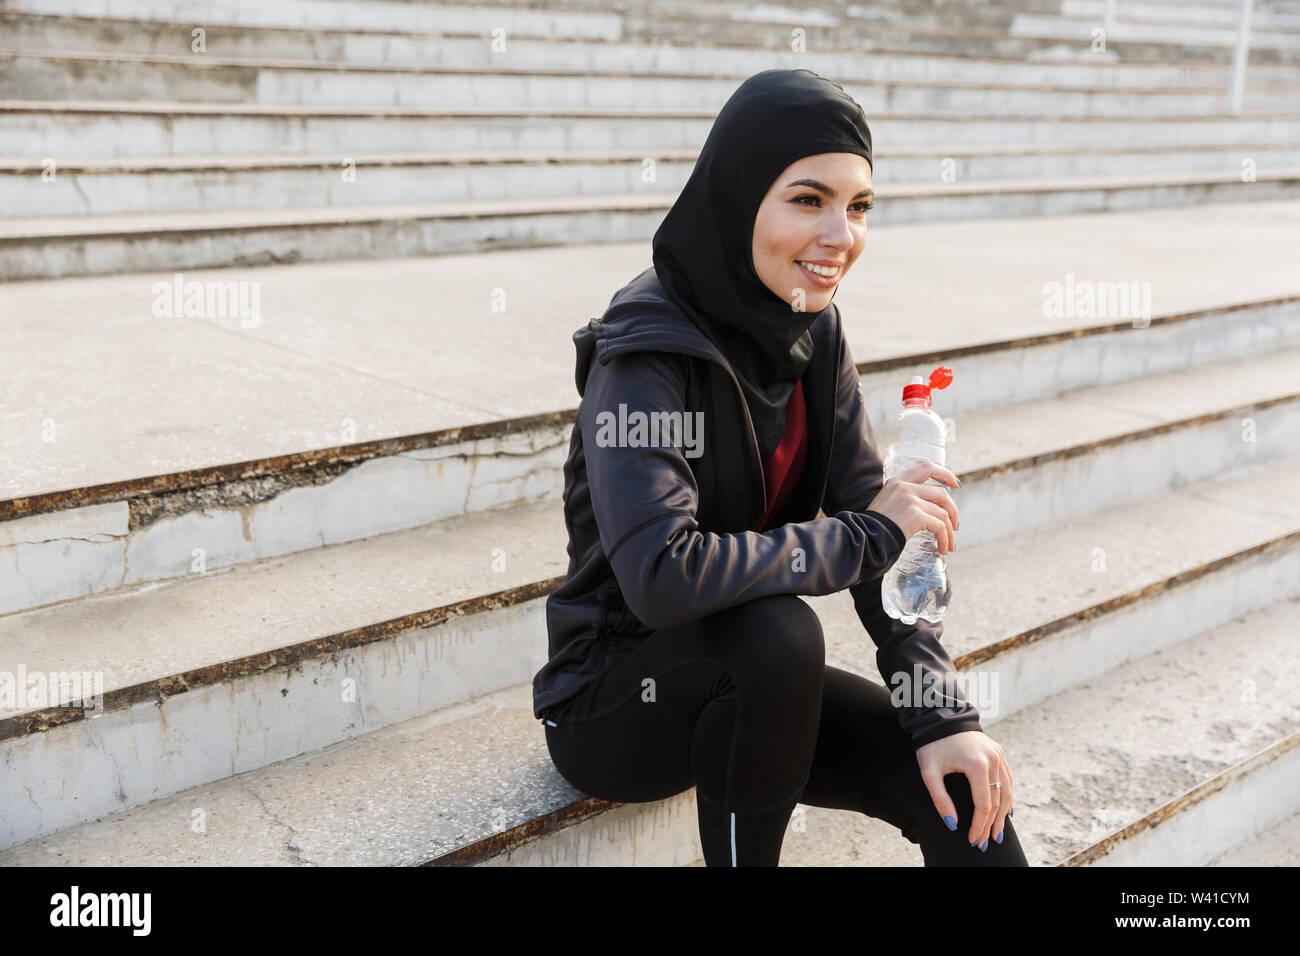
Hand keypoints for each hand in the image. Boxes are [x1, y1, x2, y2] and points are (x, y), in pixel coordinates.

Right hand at [865, 461, 959, 554]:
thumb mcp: (886, 503)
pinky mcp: (915, 515)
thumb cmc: (872, 527)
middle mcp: (904, 487)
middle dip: (953, 510)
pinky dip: (944, 538)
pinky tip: (942, 548)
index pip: (926, 467)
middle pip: (941, 492)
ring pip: (943, 513)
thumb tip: (926, 510)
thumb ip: (902, 499)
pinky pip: (939, 526)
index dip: (945, 474)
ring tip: (949, 545)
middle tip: (955, 525)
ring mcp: (910, 500)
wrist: (864, 538)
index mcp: (897, 481)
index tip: (956, 484)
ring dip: (949, 531)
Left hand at [915, 730, 1013, 849]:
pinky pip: (1008, 779)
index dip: (979, 825)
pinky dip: (1008, 796)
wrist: (939, 715)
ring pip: (1007, 791)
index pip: (983, 805)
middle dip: (991, 825)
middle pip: (997, 801)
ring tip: (997, 833)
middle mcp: (993, 760)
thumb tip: (952, 824)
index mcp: (977, 765)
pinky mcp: (998, 751)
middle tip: (985, 843)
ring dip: (1003, 814)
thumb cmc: (931, 744)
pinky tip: (1006, 811)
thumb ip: (940, 799)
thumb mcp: (929, 772)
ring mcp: (998, 755)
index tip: (973, 840)